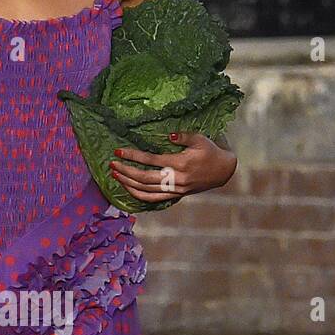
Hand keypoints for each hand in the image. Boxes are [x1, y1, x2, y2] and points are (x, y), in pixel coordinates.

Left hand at [109, 132, 236, 204]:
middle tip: (112, 164)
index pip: (151, 160)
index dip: (133, 156)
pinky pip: (154, 199)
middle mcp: (176, 179)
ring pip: (146, 191)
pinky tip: (128, 189)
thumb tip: (167, 135)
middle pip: (144, 178)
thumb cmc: (210, 151)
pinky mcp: (176, 195)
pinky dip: (138, 196)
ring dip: (128, 184)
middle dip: (125, 171)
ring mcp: (176, 189)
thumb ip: (182, 136)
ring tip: (115, 175)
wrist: (223, 171)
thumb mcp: (199, 139)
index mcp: (181, 163)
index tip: (119, 151)